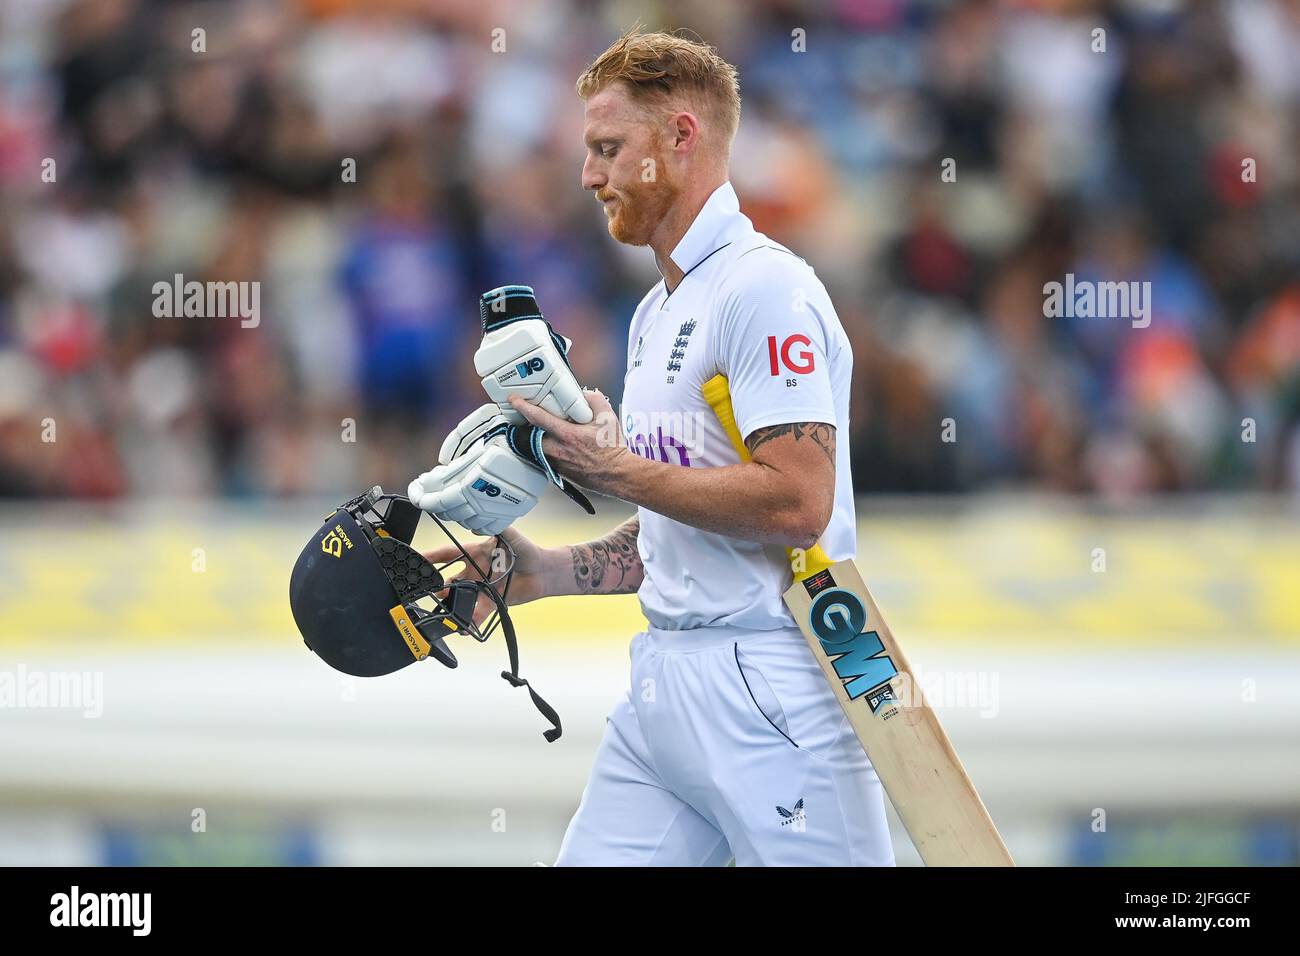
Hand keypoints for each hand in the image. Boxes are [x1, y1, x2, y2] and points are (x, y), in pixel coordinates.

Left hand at [408, 408, 549, 535]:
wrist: (539, 440)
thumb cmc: (508, 431)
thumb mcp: (475, 432)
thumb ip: (452, 452)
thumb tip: (438, 471)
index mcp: (475, 481)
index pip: (439, 500)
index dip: (422, 497)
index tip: (415, 491)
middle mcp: (487, 499)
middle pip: (450, 512)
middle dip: (435, 501)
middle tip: (430, 489)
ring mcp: (501, 509)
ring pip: (467, 522)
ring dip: (453, 511)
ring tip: (450, 497)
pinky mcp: (513, 512)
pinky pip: (488, 527)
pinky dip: (474, 522)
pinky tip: (470, 510)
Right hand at [422, 526, 557, 627]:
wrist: (543, 572)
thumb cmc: (526, 550)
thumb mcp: (509, 534)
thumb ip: (494, 526)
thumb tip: (477, 521)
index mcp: (474, 553)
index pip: (447, 553)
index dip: (430, 556)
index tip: (416, 559)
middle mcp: (474, 571)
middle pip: (448, 579)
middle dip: (436, 586)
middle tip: (427, 590)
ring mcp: (480, 588)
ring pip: (459, 598)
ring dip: (450, 605)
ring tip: (442, 611)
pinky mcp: (490, 602)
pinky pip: (475, 614)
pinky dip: (469, 621)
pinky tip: (462, 627)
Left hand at [507, 388, 627, 495]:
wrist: (617, 475)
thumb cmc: (612, 450)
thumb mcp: (608, 418)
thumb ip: (594, 400)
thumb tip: (584, 394)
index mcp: (567, 435)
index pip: (538, 418)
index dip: (523, 406)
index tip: (514, 400)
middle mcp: (558, 450)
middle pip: (528, 435)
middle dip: (523, 425)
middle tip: (523, 416)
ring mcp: (556, 462)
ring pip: (533, 448)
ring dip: (533, 438)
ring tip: (539, 430)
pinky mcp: (557, 471)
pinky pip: (542, 457)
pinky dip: (543, 449)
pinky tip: (552, 444)